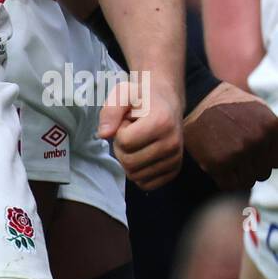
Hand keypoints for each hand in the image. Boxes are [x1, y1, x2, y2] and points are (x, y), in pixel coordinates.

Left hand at [98, 76, 182, 190]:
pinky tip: (142, 155)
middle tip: (130, 134)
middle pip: (129, 162)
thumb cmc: (142, 97)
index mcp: (161, 122)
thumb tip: (103, 134)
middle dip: (121, 148)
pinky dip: (138, 173)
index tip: (127, 122)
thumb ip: (110, 110)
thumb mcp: (123, 93)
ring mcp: (175, 159)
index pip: (125, 142)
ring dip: (130, 160)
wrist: (167, 101)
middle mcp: (172, 144)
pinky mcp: (174, 171)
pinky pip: (147, 184)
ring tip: (137, 142)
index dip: (120, 132)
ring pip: (136, 176)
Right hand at [184, 81, 277, 190]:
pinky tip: (216, 163)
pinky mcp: (218, 162)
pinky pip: (229, 185)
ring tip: (225, 155)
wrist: (196, 99)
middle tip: (233, 150)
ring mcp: (238, 151)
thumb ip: (274, 133)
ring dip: (236, 174)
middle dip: (250, 166)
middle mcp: (257, 139)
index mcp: (271, 126)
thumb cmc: (229, 107)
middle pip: (263, 173)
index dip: (262, 158)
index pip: (277, 162)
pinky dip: (223, 179)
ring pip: (247, 182)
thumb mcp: (260, 111)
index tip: (250, 150)